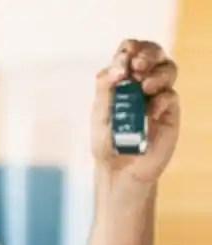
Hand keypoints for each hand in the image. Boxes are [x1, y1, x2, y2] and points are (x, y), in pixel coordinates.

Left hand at [91, 39, 179, 184]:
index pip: (129, 52)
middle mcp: (142, 82)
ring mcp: (157, 94)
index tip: (124, 60)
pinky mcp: (169, 110)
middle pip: (153, 53)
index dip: (129, 50)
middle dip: (147, 54)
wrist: (119, 168)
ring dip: (156, 74)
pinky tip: (150, 112)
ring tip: (145, 87)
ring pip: (167, 69)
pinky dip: (160, 100)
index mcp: (122, 78)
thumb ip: (106, 88)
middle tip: (138, 66)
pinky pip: (170, 96)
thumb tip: (118, 67)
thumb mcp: (100, 113)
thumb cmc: (107, 140)